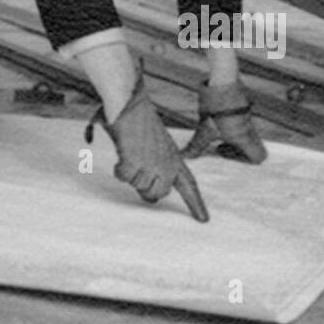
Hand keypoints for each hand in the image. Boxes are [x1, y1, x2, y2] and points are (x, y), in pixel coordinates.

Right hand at [92, 81, 208, 222]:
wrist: (131, 103)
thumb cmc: (139, 120)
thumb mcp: (156, 143)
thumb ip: (156, 165)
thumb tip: (147, 190)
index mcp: (175, 158)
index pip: (190, 185)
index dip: (196, 204)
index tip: (204, 220)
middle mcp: (167, 164)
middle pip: (158, 194)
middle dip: (145, 188)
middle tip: (136, 169)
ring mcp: (152, 165)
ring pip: (139, 186)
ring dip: (130, 173)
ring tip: (130, 152)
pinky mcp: (136, 163)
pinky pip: (124, 177)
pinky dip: (119, 168)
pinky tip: (122, 152)